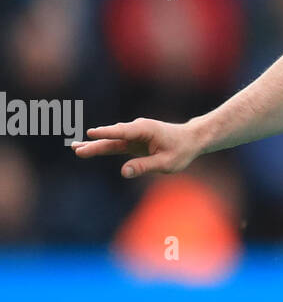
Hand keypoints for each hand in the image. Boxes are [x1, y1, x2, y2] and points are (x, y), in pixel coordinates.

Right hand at [71, 118, 201, 178]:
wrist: (190, 140)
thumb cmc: (181, 151)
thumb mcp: (166, 163)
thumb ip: (145, 166)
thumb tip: (123, 172)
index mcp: (146, 130)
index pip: (123, 132)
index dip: (108, 133)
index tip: (92, 132)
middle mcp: (137, 129)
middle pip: (113, 137)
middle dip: (94, 143)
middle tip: (76, 149)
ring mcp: (133, 135)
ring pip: (111, 141)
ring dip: (93, 144)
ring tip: (74, 148)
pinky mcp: (132, 141)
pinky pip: (114, 144)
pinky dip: (101, 146)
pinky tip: (86, 148)